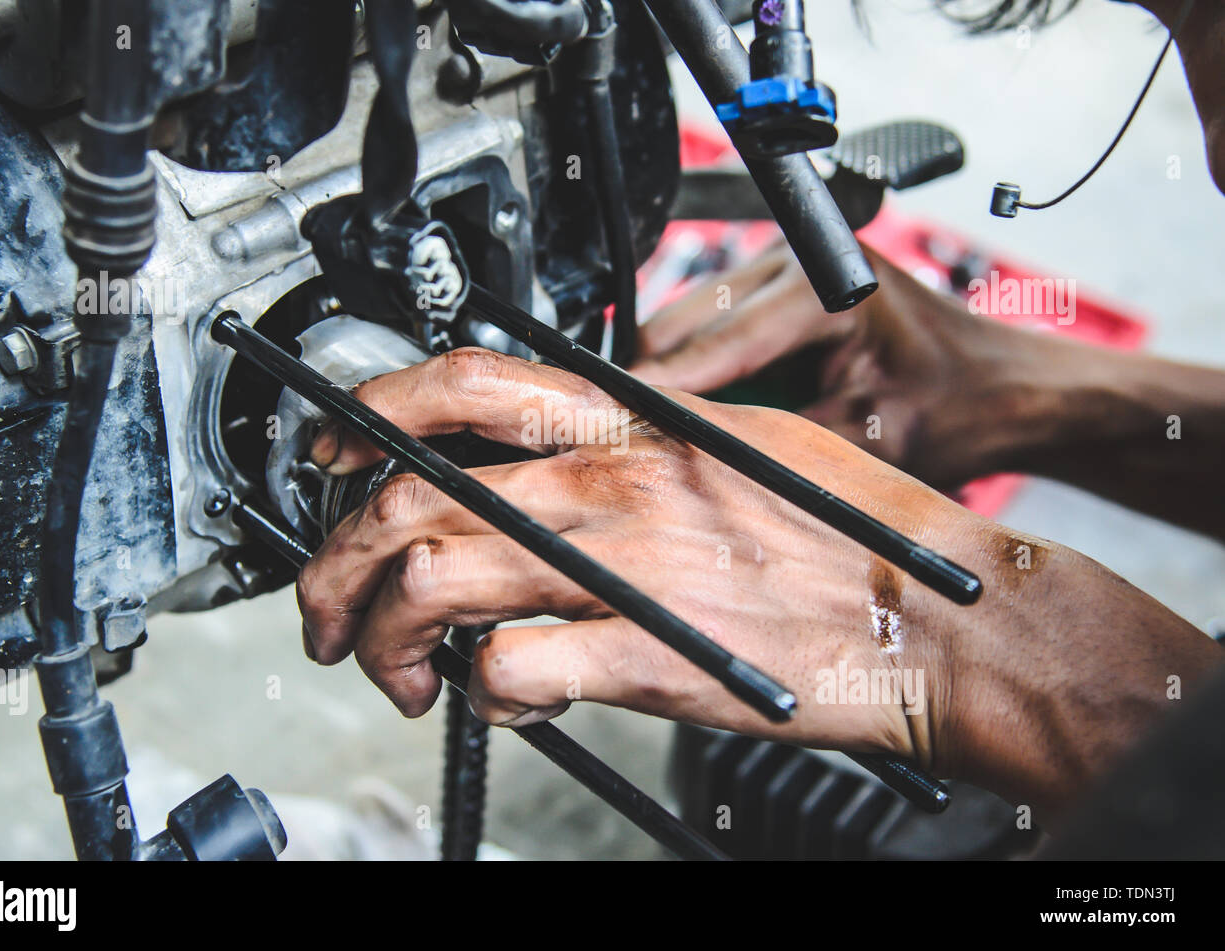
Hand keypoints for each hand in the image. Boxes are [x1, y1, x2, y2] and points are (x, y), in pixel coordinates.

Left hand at [299, 349, 1220, 823]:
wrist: (938, 617)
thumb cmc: (857, 532)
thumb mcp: (745, 442)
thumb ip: (643, 440)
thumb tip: (561, 451)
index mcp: (639, 424)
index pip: (471, 384)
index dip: (377, 409)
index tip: (335, 450)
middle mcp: (617, 481)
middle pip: (419, 495)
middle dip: (341, 559)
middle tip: (332, 603)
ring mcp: (626, 566)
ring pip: (438, 578)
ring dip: (386, 634)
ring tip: (397, 670)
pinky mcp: (646, 655)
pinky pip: (510, 670)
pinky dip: (481, 693)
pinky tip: (502, 700)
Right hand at [632, 242, 1072, 490]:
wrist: (1002, 386)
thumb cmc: (960, 405)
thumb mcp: (870, 440)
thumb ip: (779, 442)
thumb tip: (700, 455)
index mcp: (825, 285)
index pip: (717, 344)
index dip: (659, 387)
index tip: (609, 419)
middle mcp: (796, 261)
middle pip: (682, 322)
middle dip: (648, 378)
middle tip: (613, 433)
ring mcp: (781, 269)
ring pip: (684, 322)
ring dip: (667, 372)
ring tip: (642, 427)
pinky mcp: (774, 290)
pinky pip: (708, 329)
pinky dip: (691, 368)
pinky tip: (683, 408)